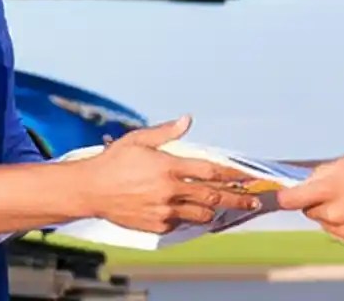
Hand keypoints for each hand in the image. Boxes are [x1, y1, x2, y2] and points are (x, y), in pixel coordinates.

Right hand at [81, 115, 261, 233]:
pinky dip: (190, 217)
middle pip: (213, 196)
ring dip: (215, 210)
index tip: (248, 176)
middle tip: (253, 200)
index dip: (232, 174)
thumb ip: (166, 132)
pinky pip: (182, 223)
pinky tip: (194, 212)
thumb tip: (187, 120)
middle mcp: (169, 190)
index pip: (210, 171)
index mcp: (168, 167)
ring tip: (225, 207)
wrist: (90, 190)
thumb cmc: (113, 162)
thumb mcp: (137, 140)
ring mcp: (164, 210)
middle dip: (237, 199)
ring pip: (202, 214)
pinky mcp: (157, 225)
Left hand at [276, 152, 343, 251]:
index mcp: (329, 188)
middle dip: (318, 202)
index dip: (286, 197)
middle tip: (340, 192)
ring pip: (328, 225)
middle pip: (311, 211)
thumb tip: (309, 180)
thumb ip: (324, 172)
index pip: (291, 200)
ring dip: (335, 216)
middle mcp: (335, 212)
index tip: (285, 196)